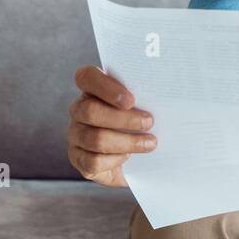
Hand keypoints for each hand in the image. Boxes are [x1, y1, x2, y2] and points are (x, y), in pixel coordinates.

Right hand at [66, 65, 155, 186]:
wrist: (136, 159)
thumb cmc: (140, 124)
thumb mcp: (143, 107)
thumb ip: (144, 98)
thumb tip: (162, 98)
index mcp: (92, 91)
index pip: (86, 78)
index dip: (106, 87)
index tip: (131, 100)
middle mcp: (79, 111)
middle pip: (90, 111)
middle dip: (124, 118)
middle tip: (149, 122)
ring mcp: (76, 136)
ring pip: (95, 139)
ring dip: (127, 142)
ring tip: (150, 143)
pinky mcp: (79, 159)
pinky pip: (94, 161)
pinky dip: (115, 160)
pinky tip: (129, 157)